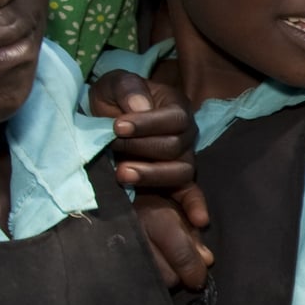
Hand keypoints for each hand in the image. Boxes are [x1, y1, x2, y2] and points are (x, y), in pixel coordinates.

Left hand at [90, 72, 211, 287]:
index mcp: (177, 107)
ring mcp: (183, 159)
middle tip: (111, 146)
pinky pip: (190, 193)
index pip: (174, 118)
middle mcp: (187, 135)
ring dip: (151, 174)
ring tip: (121, 174)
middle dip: (140, 148)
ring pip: (180, 172)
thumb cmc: (113, 100)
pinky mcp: (174, 180)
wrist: (105, 118)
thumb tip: (139, 107)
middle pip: (174, 147)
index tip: (116, 126)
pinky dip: (195, 206)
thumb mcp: (114, 83)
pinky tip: (199, 221)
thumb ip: (126, 88)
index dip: (147, 124)